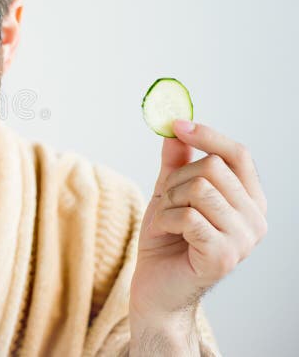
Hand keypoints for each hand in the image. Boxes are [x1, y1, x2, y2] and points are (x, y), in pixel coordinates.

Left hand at [130, 120, 267, 321]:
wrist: (155, 287)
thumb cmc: (166, 239)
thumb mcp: (169, 192)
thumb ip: (176, 161)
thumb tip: (175, 126)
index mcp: (250, 200)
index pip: (238, 154)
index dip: (208, 135)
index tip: (177, 124)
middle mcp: (256, 219)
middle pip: (213, 167)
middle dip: (176, 180)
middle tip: (165, 203)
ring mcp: (244, 240)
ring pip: (198, 189)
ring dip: (168, 202)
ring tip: (165, 221)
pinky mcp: (224, 256)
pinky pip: (187, 216)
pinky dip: (163, 221)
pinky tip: (163, 235)